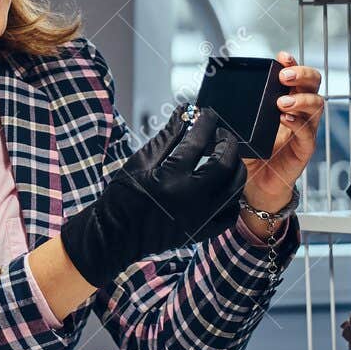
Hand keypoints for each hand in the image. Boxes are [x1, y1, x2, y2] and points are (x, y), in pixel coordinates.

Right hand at [60, 108, 245, 286]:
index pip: (199, 140)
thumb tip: (185, 113)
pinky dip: (232, 196)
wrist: (115, 236)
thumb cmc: (123, 197)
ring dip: (235, 166)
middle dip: (227, 141)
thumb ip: (168, 136)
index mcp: (171, 177)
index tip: (207, 114)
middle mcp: (191, 198)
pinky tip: (223, 185)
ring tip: (225, 156)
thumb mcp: (140, 161)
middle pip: (225, 162)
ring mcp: (200, 218)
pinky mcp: (202, 232)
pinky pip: (230, 214)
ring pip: (234, 187)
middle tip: (220, 133)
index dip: (206, 122)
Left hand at [241, 52, 323, 215]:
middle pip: (314, 84)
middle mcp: (299, 111)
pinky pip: (308, 133)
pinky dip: (298, 123)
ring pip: (317, 105)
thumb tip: (200, 105)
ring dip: (301, 99)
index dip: (293, 63)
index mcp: (285, 99)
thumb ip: (228, 114)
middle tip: (284, 76)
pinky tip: (285, 119)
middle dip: (302, 74)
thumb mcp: (238, 128)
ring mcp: (304, 129)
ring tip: (282, 101)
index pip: (296, 76)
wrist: (255, 185)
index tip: (281, 57)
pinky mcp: (304, 149)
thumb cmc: (250, 154)